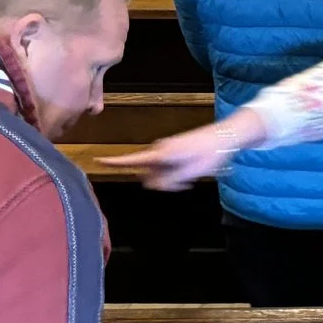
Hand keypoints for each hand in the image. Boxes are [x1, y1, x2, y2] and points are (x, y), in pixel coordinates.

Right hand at [107, 111, 260, 189]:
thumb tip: (150, 184)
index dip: (113, 162)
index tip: (96, 161)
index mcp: (161, 153)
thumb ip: (167, 181)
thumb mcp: (188, 174)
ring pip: (159, 174)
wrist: (226, 138)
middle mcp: (160, 150)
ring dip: (171, 180)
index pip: (132, 159)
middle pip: (148, 175)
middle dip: (161, 183)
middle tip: (185, 183)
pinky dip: (176, 175)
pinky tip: (192, 171)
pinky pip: (167, 169)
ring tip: (192, 174)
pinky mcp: (173, 151)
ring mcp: (166, 149)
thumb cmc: (209, 155)